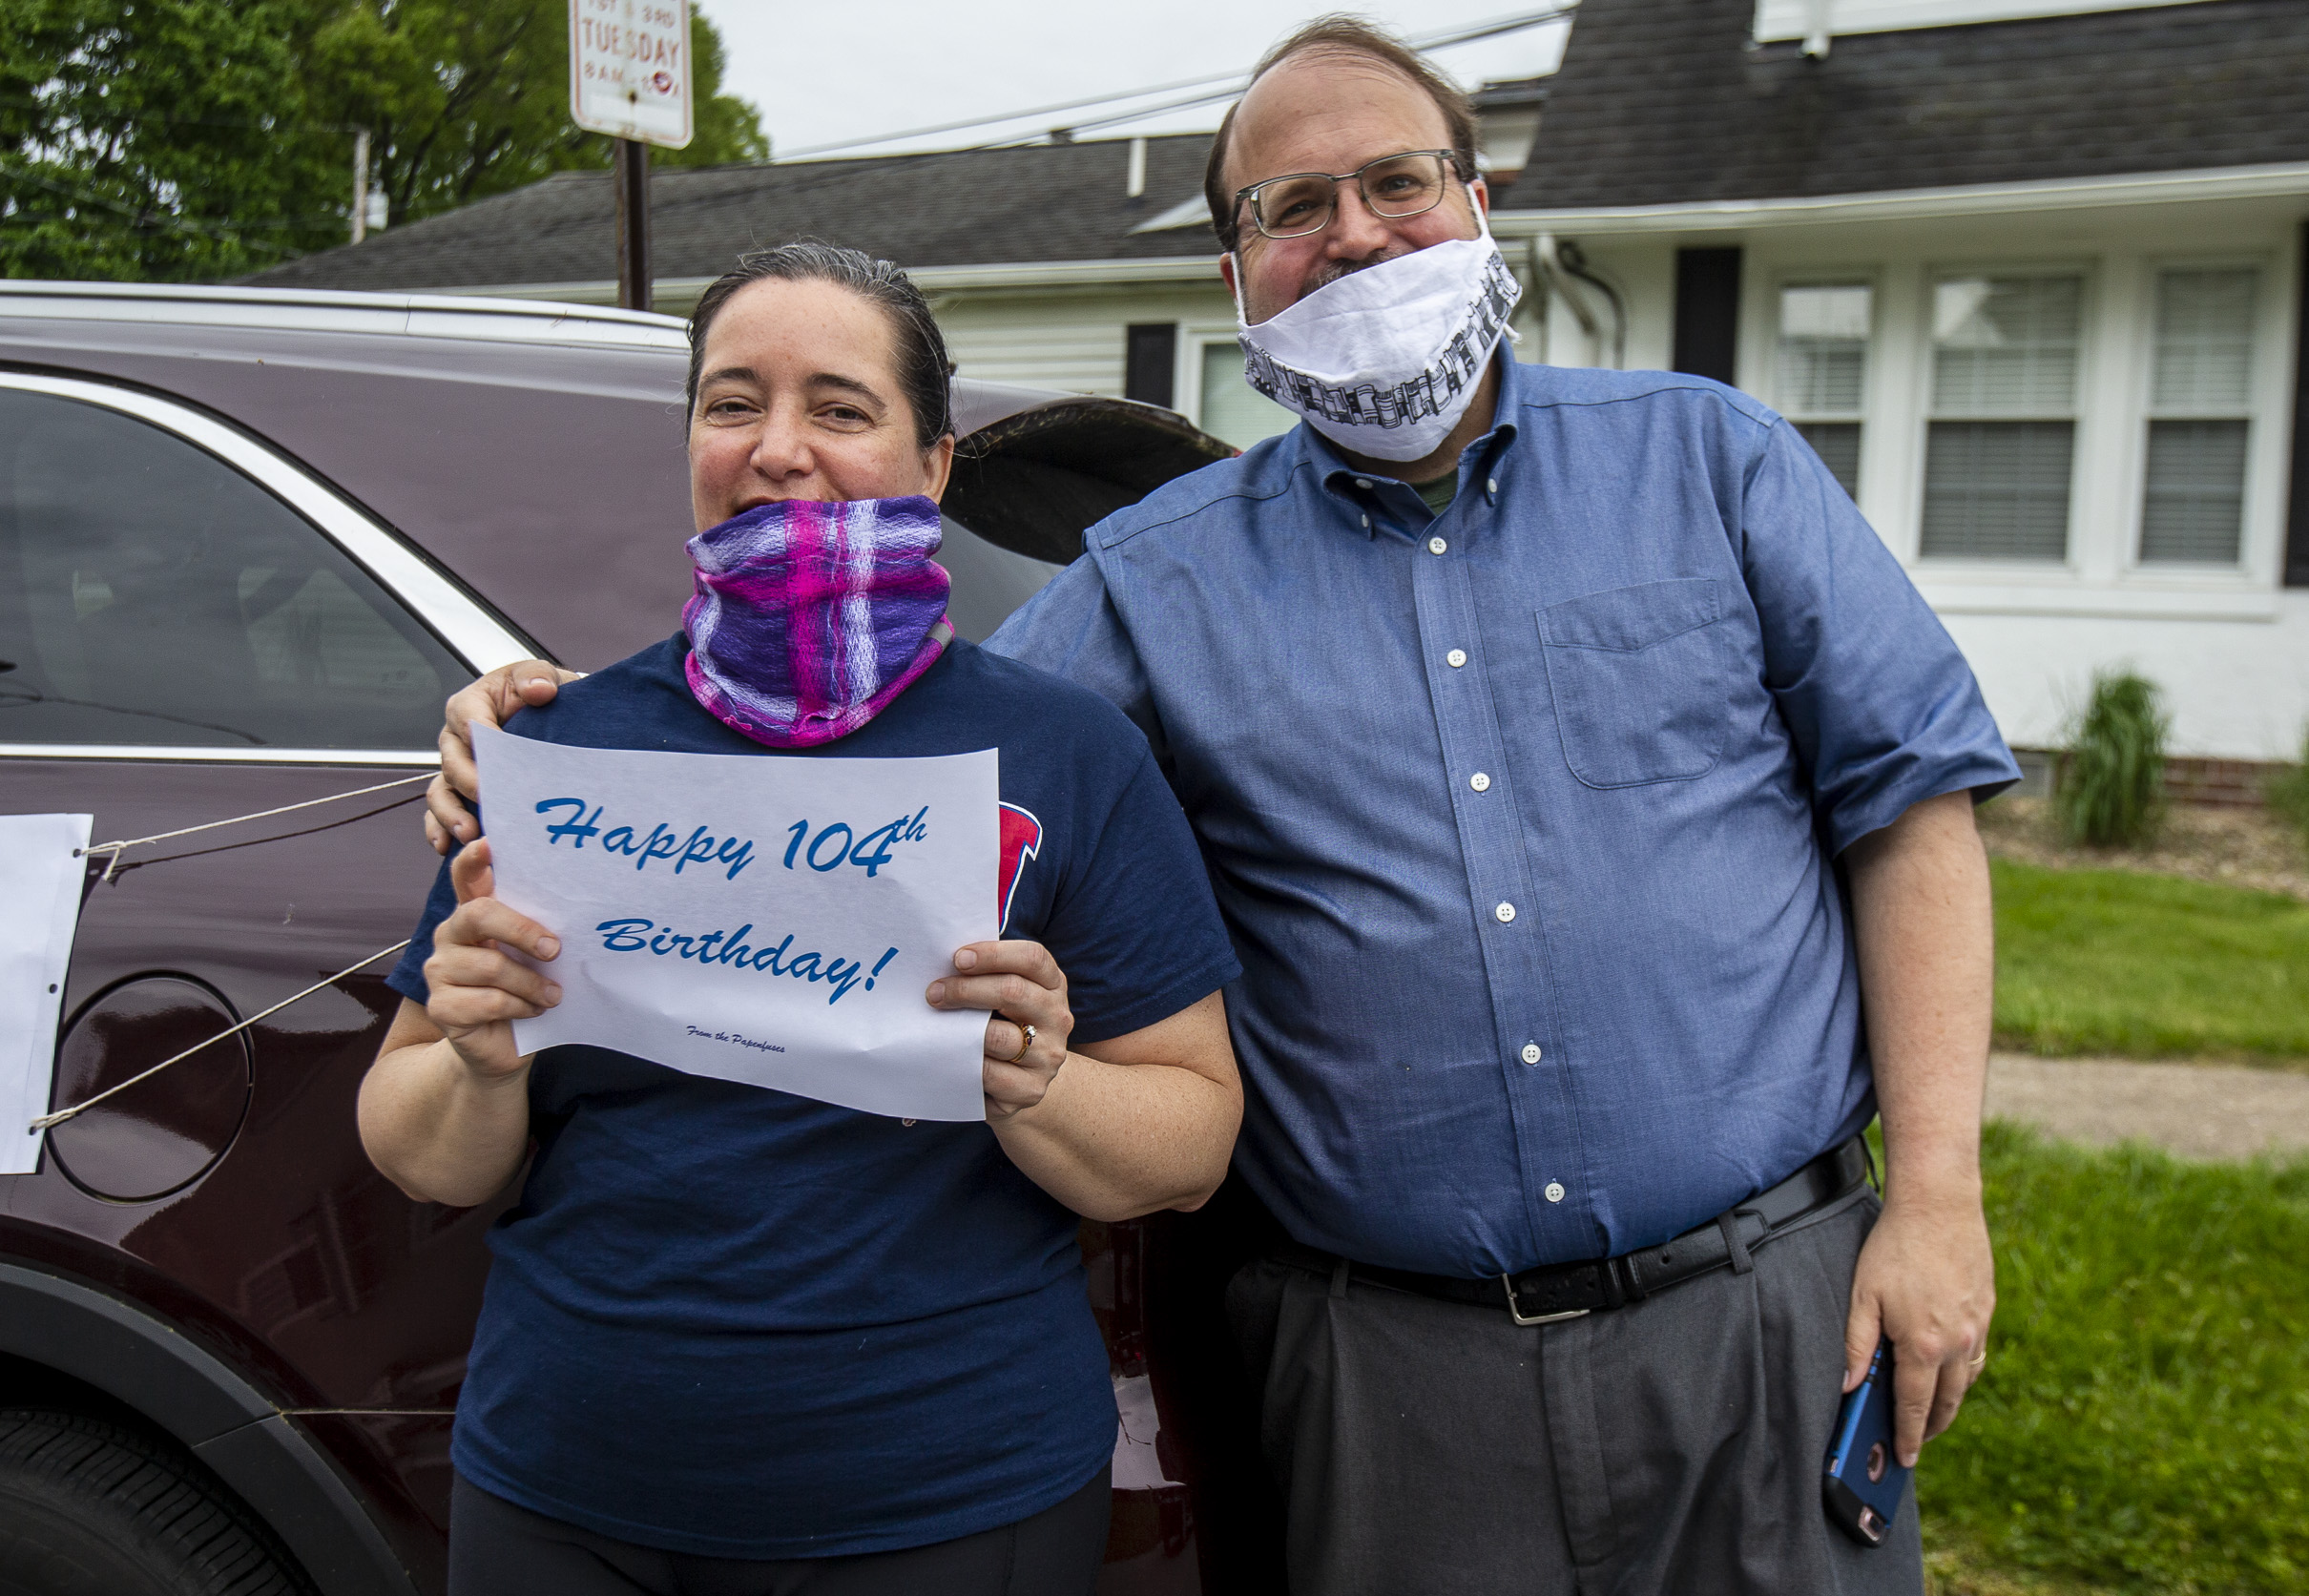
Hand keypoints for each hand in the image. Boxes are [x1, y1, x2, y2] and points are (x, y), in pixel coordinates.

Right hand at [422, 840, 562, 1082]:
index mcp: (475, 915)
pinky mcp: (441, 1007)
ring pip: (490, 965)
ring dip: (531, 983)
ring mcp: (439, 970)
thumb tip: (581, 911)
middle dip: (522, 929)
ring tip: (552, 995)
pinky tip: (532, 1012)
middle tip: (554, 949)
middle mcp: (451, 936)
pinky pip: (486, 1001)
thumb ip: (542, 931)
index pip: (466, 877)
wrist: (505, 1048)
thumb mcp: (537, 957)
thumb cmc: (526, 992)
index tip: (488, 842)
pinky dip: (519, 1007)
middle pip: (479, 914)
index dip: (472, 859)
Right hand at [425, 660, 578, 853]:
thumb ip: (537, 676)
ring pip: (441, 791)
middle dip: (469, 783)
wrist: (550, 718)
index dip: (480, 737)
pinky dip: (439, 830)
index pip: (468, 719)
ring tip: (469, 834)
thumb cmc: (541, 696)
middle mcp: (456, 739)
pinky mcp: (460, 793)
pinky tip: (446, 848)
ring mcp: (457, 768)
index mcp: (471, 705)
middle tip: (489, 800)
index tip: (498, 755)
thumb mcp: (542, 677)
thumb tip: (539, 690)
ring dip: (451, 814)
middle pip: (453, 761)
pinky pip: (440, 813)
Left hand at [924, 941, 1076, 1119]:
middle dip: (966, 989)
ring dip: (961, 1028)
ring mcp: (1048, 1055)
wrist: (1020, 1082)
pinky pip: (991, 1073)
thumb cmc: (1003, 1026)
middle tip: (934, 993)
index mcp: (1052, 985)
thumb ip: (987, 976)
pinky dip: (966, 1062)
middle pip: (1014, 992)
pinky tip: (951, 1055)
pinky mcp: (1031, 1089)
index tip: (958, 958)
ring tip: (937, 1025)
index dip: (994, 954)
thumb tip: (943, 961)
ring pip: (1000, 1036)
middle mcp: (1057, 1018)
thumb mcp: (1005, 996)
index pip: (1032, 958)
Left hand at [1844, 1187, 1995, 1467]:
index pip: (1914, 1406)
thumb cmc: (1894, 1247)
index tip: (1906, 1458)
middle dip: (1933, 1426)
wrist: (1939, 1205)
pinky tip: (1950, 1369)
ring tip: (1933, 1411)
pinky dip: (1964, 1370)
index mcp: (1922, 1345)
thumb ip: (1856, 1344)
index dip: (1909, 1436)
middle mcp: (1956, 1343)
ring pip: (1966, 1379)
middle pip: (1947, 1401)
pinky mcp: (1987, 1309)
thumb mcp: (1862, 1295)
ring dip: (1951, 1400)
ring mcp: (1977, 1327)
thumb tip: (1850, 1386)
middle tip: (1918, 1443)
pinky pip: (1977, 1354)